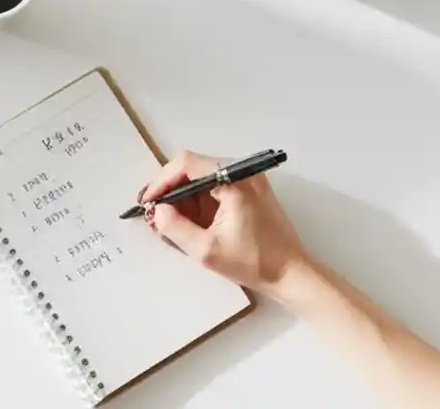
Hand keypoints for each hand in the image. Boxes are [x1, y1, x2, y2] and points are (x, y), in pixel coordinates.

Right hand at [139, 151, 310, 297]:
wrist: (292, 274)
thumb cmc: (252, 263)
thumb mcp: (205, 250)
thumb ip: (174, 227)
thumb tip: (155, 210)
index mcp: (234, 181)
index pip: (187, 165)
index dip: (161, 182)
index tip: (147, 203)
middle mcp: (242, 172)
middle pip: (193, 168)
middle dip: (170, 191)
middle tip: (154, 214)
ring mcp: (248, 179)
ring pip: (202, 178)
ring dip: (183, 198)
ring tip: (169, 223)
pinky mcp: (250, 190)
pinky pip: (214, 187)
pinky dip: (198, 202)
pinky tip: (190, 223)